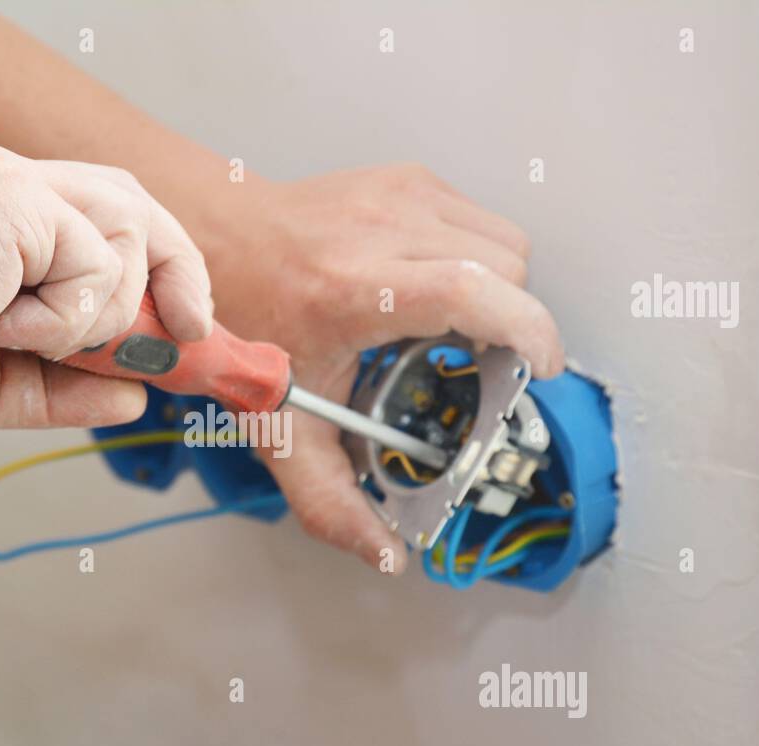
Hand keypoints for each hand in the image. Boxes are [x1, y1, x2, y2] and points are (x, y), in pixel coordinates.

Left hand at [202, 164, 564, 571]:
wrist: (216, 243)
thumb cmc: (245, 323)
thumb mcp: (280, 426)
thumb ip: (329, 500)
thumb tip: (386, 554)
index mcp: (354, 291)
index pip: (472, 291)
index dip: (528, 329)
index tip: (543, 368)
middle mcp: (380, 233)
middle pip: (506, 270)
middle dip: (511, 323)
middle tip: (480, 363)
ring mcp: (397, 195)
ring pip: (506, 242)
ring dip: (501, 290)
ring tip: (454, 326)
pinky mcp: (409, 179)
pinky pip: (482, 221)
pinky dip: (479, 259)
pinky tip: (435, 290)